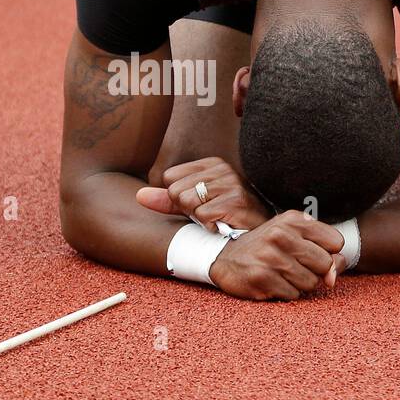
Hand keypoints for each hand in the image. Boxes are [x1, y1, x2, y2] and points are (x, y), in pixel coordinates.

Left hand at [136, 157, 271, 231]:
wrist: (260, 235)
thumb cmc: (225, 219)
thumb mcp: (194, 205)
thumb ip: (167, 199)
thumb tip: (139, 196)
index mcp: (212, 164)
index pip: (169, 178)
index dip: (180, 198)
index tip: (202, 205)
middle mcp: (222, 169)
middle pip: (176, 190)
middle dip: (189, 209)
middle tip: (211, 214)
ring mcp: (230, 183)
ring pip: (187, 202)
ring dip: (200, 218)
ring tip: (218, 219)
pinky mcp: (235, 201)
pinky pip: (202, 216)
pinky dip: (210, 227)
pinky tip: (224, 226)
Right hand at [208, 211, 345, 300]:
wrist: (225, 258)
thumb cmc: (267, 248)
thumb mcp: (294, 238)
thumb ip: (323, 253)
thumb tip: (333, 278)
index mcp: (292, 220)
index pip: (336, 242)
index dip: (329, 253)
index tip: (312, 253)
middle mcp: (281, 235)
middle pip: (325, 264)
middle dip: (315, 271)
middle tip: (295, 266)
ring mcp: (270, 256)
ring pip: (311, 282)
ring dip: (299, 283)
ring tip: (282, 273)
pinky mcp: (261, 277)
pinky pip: (293, 294)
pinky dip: (286, 292)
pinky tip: (272, 281)